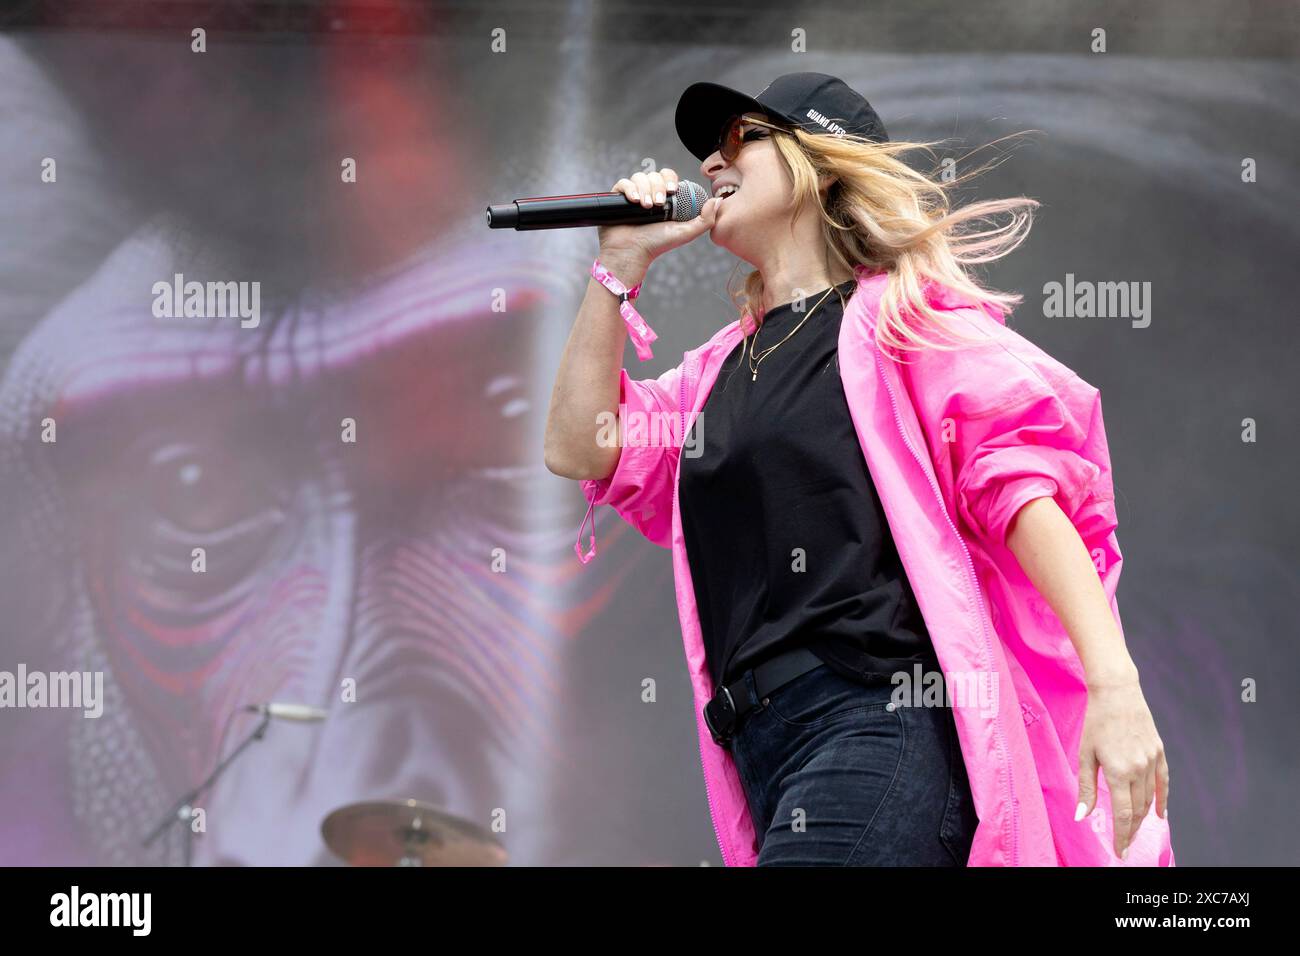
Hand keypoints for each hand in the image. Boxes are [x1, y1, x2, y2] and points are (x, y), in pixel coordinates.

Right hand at [598, 167, 719, 271]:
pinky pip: (623, 183)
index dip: (670, 179)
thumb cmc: (657, 245)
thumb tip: (717, 200)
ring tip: (646, 207)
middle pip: (654, 175)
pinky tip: (634, 201)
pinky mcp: (616, 199)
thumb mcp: (685, 233)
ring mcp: (632, 196)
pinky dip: (630, 189)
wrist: (631, 253)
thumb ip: (705, 220)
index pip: (668, 177)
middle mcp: (648, 195)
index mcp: (664, 199)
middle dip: (658, 186)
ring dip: (645, 189)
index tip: (672, 190)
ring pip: (639, 177)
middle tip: (659, 204)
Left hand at [1075, 667, 1169, 858]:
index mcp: (1118, 772)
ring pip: (1149, 798)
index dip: (1122, 836)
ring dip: (1142, 817)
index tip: (1120, 852)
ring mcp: (1152, 761)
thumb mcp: (1085, 754)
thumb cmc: (1095, 723)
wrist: (1117, 693)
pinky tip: (1159, 814)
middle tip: (1124, 845)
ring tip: (1133, 830)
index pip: (1122, 814)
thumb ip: (1085, 787)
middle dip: (1130, 830)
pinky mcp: (1160, 752)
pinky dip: (1162, 800)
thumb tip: (1082, 816)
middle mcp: (1139, 769)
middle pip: (1137, 809)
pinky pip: (1163, 783)